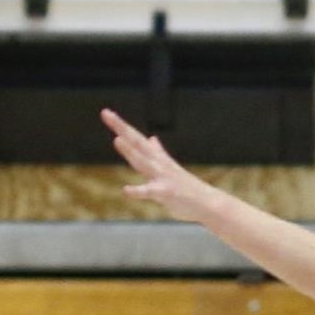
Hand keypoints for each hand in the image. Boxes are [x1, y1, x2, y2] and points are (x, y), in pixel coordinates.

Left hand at [104, 108, 222, 222]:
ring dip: (130, 151)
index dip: (121, 125)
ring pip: (143, 162)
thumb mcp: (169, 166)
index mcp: (157, 158)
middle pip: (137, 142)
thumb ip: (158, 152)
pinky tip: (126, 190)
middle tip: (106, 113)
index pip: (136, 138)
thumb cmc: (186, 187)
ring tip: (117, 140)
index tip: (106, 112)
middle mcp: (158, 163)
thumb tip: (152, 138)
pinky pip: (150, 191)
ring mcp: (162, 177)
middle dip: (122, 128)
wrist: (208, 202)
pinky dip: (138, 191)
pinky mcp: (166, 192)